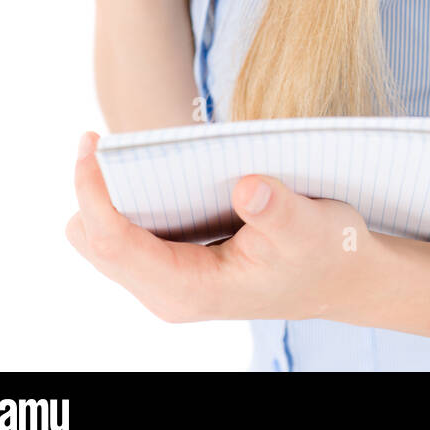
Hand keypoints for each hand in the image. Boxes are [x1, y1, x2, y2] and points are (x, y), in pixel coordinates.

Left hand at [65, 132, 381, 324]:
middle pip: (97, 244)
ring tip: (113, 149)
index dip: (94, 194)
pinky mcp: (174, 265)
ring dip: (103, 197)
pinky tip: (144, 169)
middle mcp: (169, 291)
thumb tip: (248, 187)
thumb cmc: (324, 252)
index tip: (91, 145)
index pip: (116, 244)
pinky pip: (124, 236)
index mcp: (191, 288)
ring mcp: (168, 281)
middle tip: (96, 138)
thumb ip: (278, 210)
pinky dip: (122, 202)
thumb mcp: (310, 227)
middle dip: (90, 192)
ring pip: (103, 241)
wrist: (339, 277)